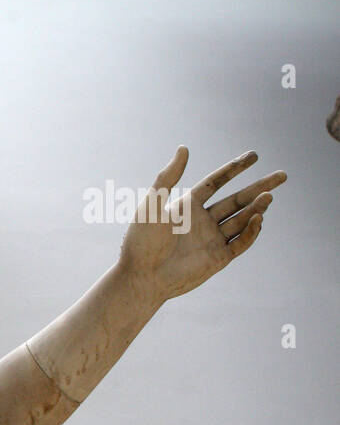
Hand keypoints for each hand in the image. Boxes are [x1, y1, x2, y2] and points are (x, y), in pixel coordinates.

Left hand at [118, 147, 284, 301]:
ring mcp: (211, 240)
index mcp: (187, 206)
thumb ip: (168, 177)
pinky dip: (251, 231)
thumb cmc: (141, 241)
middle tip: (283, 175)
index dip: (235, 168)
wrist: (141, 277)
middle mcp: (202, 221)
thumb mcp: (152, 204)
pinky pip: (241, 243)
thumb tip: (184, 148)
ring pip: (242, 219)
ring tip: (269, 196)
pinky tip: (259, 218)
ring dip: (257, 207)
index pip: (216, 182)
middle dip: (259, 187)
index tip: (254, 155)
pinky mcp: (218, 259)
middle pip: (237, 199)